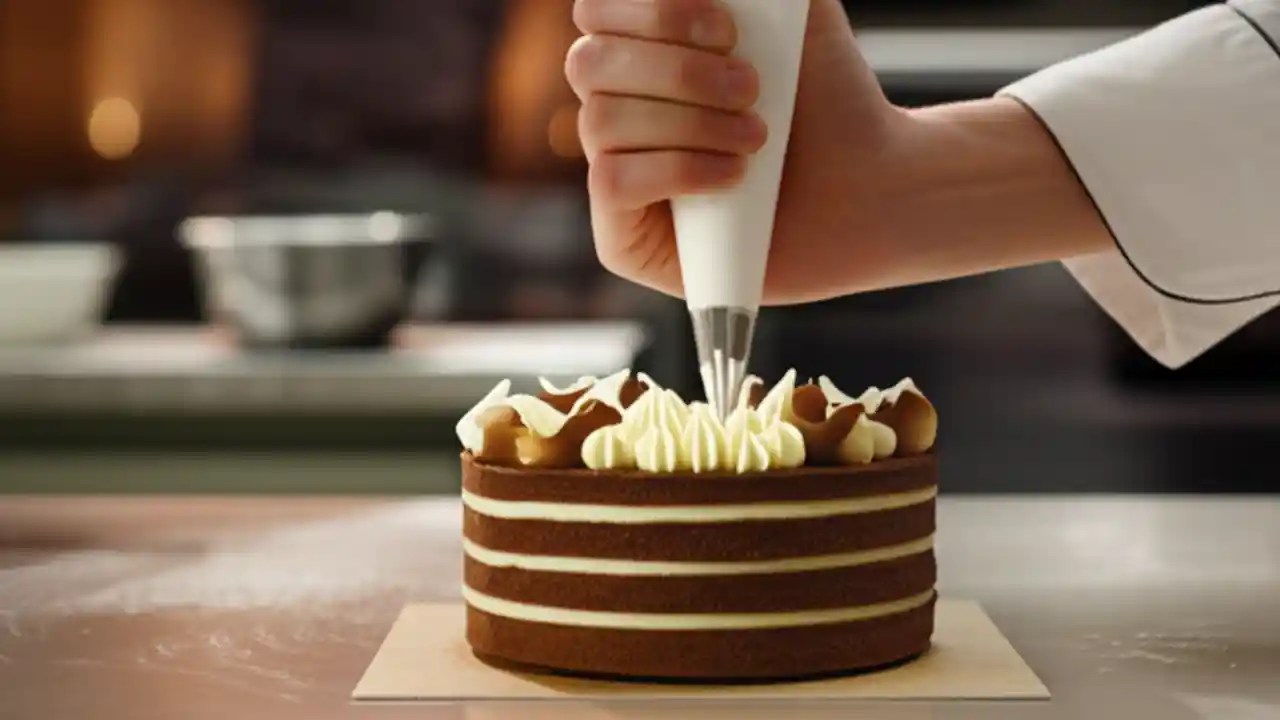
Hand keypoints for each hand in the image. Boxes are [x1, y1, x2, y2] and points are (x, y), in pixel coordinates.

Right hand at [567, 0, 894, 303]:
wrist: (868, 183)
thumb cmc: (827, 101)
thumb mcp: (791, 12)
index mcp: (640, 49)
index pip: (595, 11)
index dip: (650, 11)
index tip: (728, 29)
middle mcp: (617, 108)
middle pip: (591, 63)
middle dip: (679, 72)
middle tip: (752, 88)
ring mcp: (615, 172)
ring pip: (603, 122)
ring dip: (689, 124)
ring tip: (757, 138)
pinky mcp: (622, 237)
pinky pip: (610, 183)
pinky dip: (676, 170)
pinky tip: (733, 176)